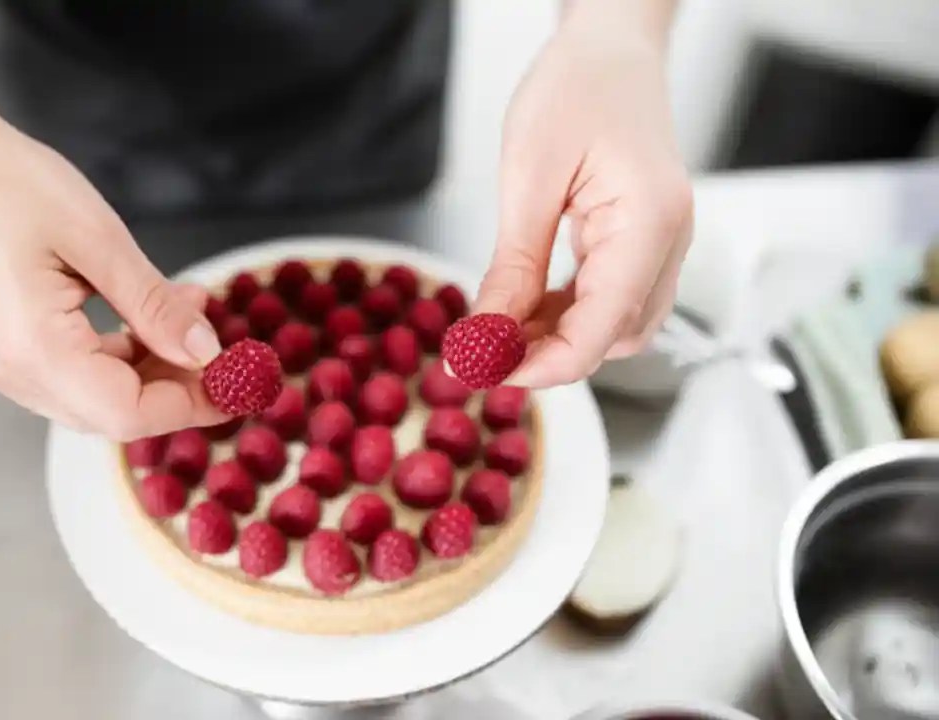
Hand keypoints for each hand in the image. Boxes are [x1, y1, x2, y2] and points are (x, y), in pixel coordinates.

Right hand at [0, 114, 227, 439]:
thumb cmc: (13, 184)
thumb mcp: (100, 239)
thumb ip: (154, 306)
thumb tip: (206, 354)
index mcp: (32, 348)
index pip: (126, 412)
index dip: (189, 404)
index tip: (237, 382)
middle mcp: (13, 371)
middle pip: (113, 413)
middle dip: (176, 386)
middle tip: (224, 345)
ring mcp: (7, 364)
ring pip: (99, 397)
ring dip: (154, 368)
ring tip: (190, 313)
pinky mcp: (11, 350)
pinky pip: (78, 375)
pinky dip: (124, 356)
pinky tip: (149, 317)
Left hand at [475, 1, 692, 386]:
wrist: (611, 45)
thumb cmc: (576, 87)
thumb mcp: (529, 175)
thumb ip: (514, 264)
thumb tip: (486, 335)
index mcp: (650, 223)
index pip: (603, 330)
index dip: (543, 366)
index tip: (486, 372)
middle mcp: (669, 242)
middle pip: (614, 337)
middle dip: (549, 356)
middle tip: (482, 353)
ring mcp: (663, 243)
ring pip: (615, 325)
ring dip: (558, 338)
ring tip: (497, 328)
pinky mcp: (644, 241)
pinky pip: (612, 297)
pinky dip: (568, 313)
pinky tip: (525, 307)